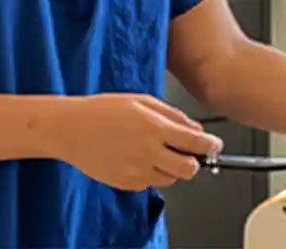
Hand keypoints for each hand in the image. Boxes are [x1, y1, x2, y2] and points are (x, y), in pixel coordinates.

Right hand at [51, 93, 223, 191]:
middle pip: (189, 169)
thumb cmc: (103, 111)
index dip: (211, 146)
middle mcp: (148, 152)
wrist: (71, 129)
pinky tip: (138, 158)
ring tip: (156, 151)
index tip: (215, 145)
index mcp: (155, 128)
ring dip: (172, 168)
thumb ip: (172, 115)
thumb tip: (196, 128)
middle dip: (194, 162)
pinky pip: (150, 183)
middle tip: (188, 152)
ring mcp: (137, 170)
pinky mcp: (126, 183)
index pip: (195, 142)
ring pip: (171, 179)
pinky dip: (152, 173)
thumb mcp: (141, 101)